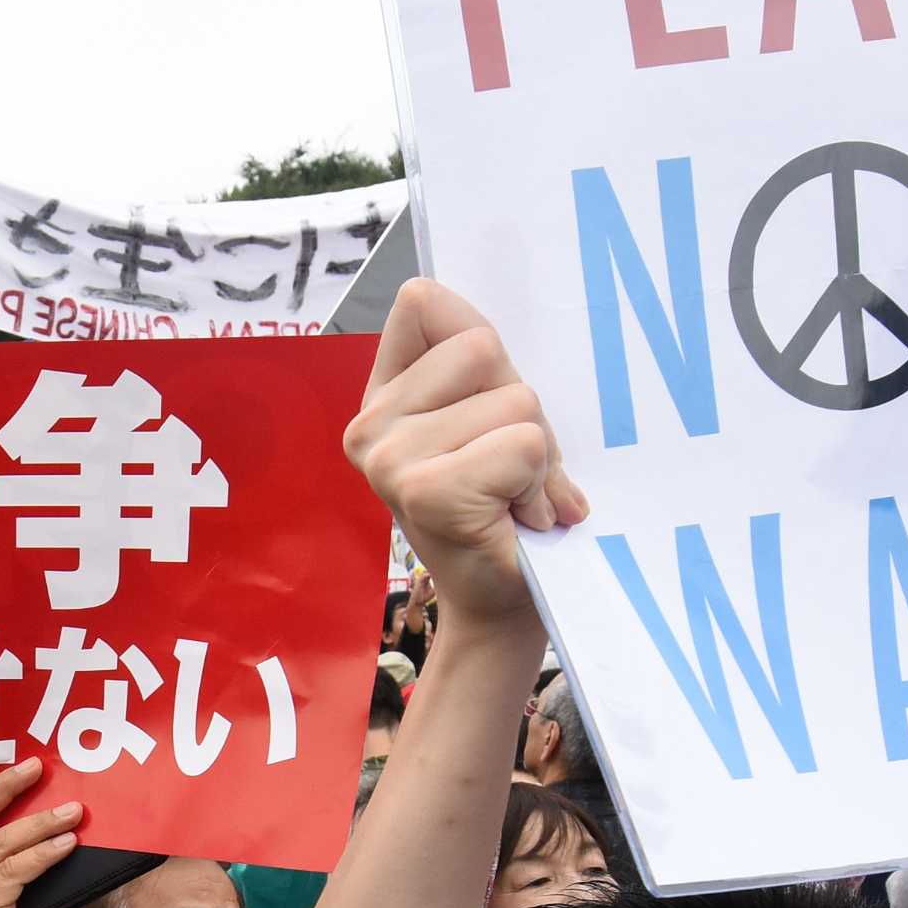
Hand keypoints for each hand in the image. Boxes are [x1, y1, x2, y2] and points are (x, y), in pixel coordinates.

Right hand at [0, 759, 80, 907]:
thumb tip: (66, 809)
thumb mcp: (34, 880)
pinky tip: (67, 846)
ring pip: (2, 846)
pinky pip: (15, 874)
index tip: (30, 765)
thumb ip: (34, 849)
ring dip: (42, 825)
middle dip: (15, 793)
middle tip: (52, 778)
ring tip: (74, 814)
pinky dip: (44, 856)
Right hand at [343, 281, 587, 628]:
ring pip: (513, 400)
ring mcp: (388, 458)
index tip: (486, 406)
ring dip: (537, 456)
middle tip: (513, 469)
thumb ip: (479, 361)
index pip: (424, 302)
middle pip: (481, 348)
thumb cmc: (507, 508)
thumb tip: (450, 311)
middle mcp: (369, 425)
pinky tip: (517, 519)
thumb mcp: (493, 416)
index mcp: (382, 396)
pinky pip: (521, 444)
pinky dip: (539, 484)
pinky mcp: (424, 490)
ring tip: (516, 498)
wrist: (506, 604)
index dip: (479, 346)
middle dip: (521, 407)